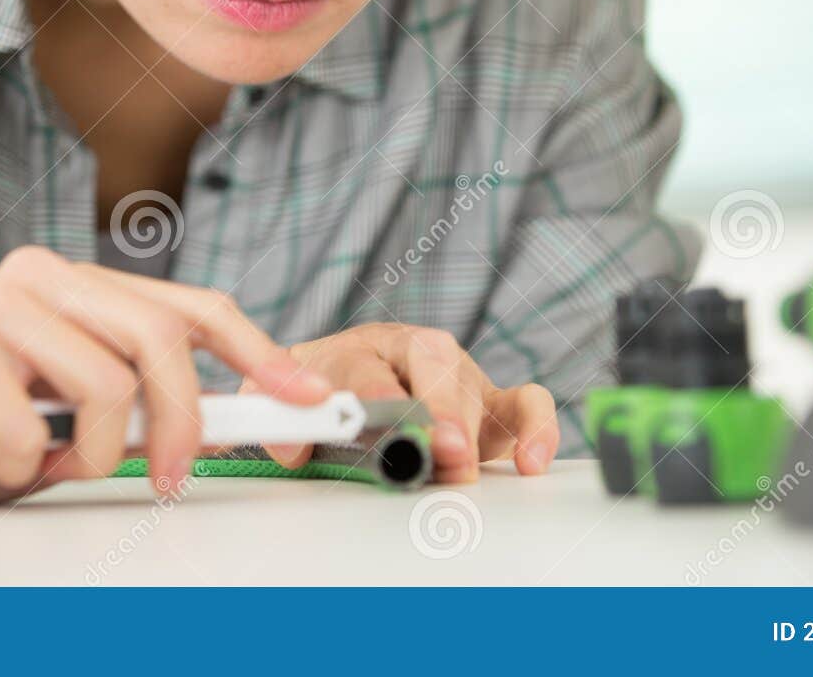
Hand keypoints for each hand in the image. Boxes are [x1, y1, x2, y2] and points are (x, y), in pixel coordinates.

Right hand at [0, 246, 331, 507]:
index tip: (305, 398)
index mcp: (76, 283)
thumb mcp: (73, 422)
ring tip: (48, 464)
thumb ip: (138, 408)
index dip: (257, 352)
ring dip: (92, 454)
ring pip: (105, 382)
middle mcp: (39, 276)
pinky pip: (34, 424)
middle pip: (159, 337)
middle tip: (170, 479)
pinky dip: (26, 465)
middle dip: (184, 420)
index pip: (189, 306)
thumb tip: (230, 419)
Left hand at [240, 322, 558, 482]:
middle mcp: (412, 351)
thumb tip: (291, 442)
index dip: (378, 396)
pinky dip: (537, 426)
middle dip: (438, 407)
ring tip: (461, 468)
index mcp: (358, 345)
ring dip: (472, 428)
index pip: (366, 366)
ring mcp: (456, 374)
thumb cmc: (315, 392)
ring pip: (473, 385)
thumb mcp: (276, 400)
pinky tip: (530, 461)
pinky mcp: (490, 404)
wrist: (335, 381)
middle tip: (439, 448)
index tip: (386, 426)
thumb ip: (275, 418)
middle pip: (433, 362)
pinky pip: (526, 402)